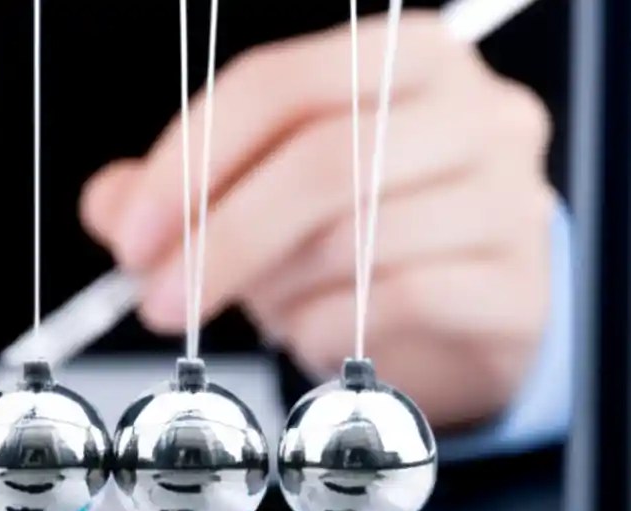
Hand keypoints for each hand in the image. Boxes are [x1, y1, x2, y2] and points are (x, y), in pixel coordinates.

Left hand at [81, 12, 554, 428]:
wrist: (465, 310)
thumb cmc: (364, 235)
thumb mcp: (265, 197)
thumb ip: (186, 193)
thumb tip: (110, 204)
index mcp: (400, 56)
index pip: (278, 83)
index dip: (191, 160)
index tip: (133, 235)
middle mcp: (470, 109)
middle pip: (324, 160)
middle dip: (220, 240)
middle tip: (160, 301)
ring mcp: (509, 195)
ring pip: (360, 236)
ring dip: (277, 290)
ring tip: (262, 308)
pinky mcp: (520, 283)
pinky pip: (402, 303)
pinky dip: (329, 329)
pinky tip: (313, 336)